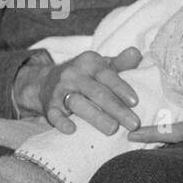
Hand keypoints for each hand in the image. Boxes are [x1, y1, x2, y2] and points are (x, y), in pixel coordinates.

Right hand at [19, 47, 142, 135]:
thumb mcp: (100, 65)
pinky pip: (54, 114)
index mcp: (89, 63)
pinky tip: (72, 130)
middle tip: (133, 124)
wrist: (46, 81)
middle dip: (116, 109)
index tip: (135, 102)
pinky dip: (62, 122)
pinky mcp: (49, 106)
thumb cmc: (84, 75)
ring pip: (78, 103)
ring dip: (96, 117)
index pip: (107, 76)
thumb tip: (136, 53)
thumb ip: (121, 62)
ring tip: (112, 129)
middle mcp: (74, 75)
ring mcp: (60, 90)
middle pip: (97, 92)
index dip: (121, 89)